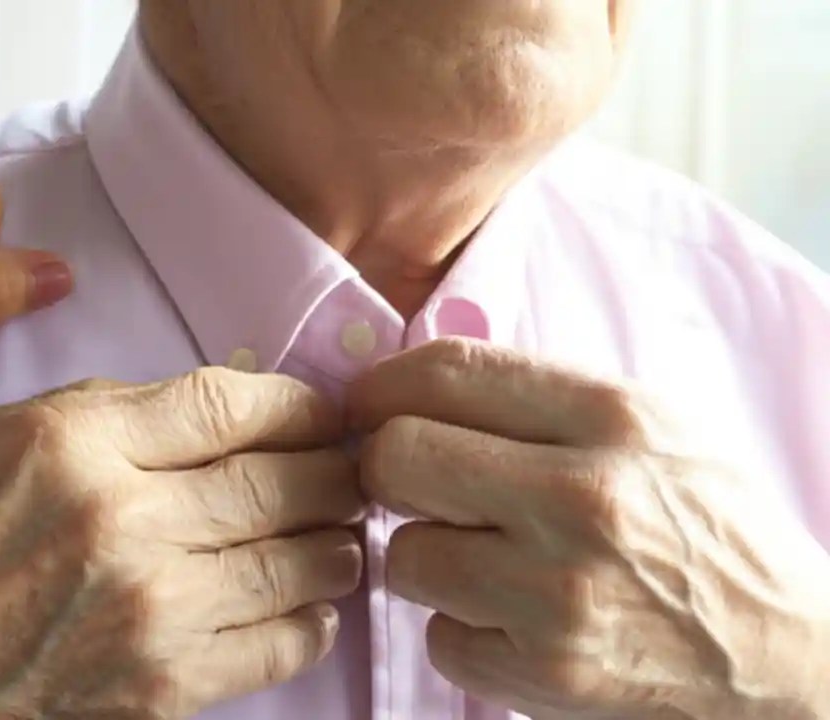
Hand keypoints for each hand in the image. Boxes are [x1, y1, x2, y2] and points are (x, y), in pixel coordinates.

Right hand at [0, 369, 365, 718]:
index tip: (322, 412)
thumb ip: (90, 409)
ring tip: (344, 532)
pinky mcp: (159, 689)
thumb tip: (199, 409)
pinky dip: (312, 620)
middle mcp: (122, 520)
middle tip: (353, 470)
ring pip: (296, 562)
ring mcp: (147, 612)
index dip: (298, 404)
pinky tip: (313, 602)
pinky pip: (278, 646)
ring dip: (337, 542)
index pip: (229, 405)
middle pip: (280, 480)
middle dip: (334, 470)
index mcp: (74, 444)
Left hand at [348, 338, 829, 719]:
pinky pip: (437, 636)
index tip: (368, 406)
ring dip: (428, 558)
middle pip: (395, 457)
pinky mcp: (542, 673)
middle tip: (414, 486)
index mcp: (609, 417)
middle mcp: (582, 499)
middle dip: (388, 470)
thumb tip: (416, 383)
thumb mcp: (652, 426)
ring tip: (485, 560)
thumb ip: (540, 397)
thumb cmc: (707, 525)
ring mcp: (558, 593)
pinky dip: (462, 629)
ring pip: (404, 556)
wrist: (784, 654)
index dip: (379, 387)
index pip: (443, 373)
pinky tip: (513, 619)